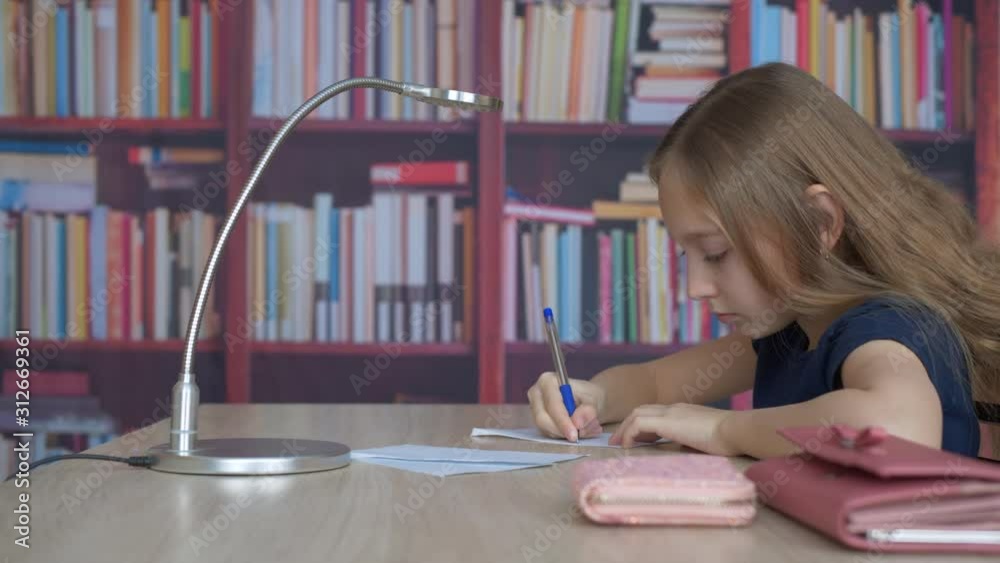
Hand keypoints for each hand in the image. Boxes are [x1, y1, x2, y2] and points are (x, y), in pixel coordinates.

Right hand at [527, 372, 606, 441]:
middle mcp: (536, 393)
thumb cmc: (588, 396)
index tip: (573, 434)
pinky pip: (548, 433)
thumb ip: (588, 410)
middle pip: (542, 419)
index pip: (552, 404)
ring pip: (545, 429)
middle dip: (561, 430)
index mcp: (548, 381)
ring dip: (564, 433)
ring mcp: (535, 408)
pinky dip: (563, 435)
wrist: (587, 401)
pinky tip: (576, 430)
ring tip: (584, 428)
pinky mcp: (538, 420)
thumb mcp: (593, 400)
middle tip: (577, 436)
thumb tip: (577, 422)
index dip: (562, 421)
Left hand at [608, 403, 740, 455]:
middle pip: (641, 410)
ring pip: (636, 414)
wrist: (735, 429)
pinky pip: (638, 424)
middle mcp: (673, 408)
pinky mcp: (667, 422)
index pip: (654, 413)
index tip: (634, 440)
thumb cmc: (727, 438)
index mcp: (682, 412)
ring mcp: (670, 413)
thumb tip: (683, 448)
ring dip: (624, 429)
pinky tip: (626, 446)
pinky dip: (629, 433)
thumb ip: (690, 440)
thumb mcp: (703, 439)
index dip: (640, 425)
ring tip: (617, 444)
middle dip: (626, 425)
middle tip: (617, 441)